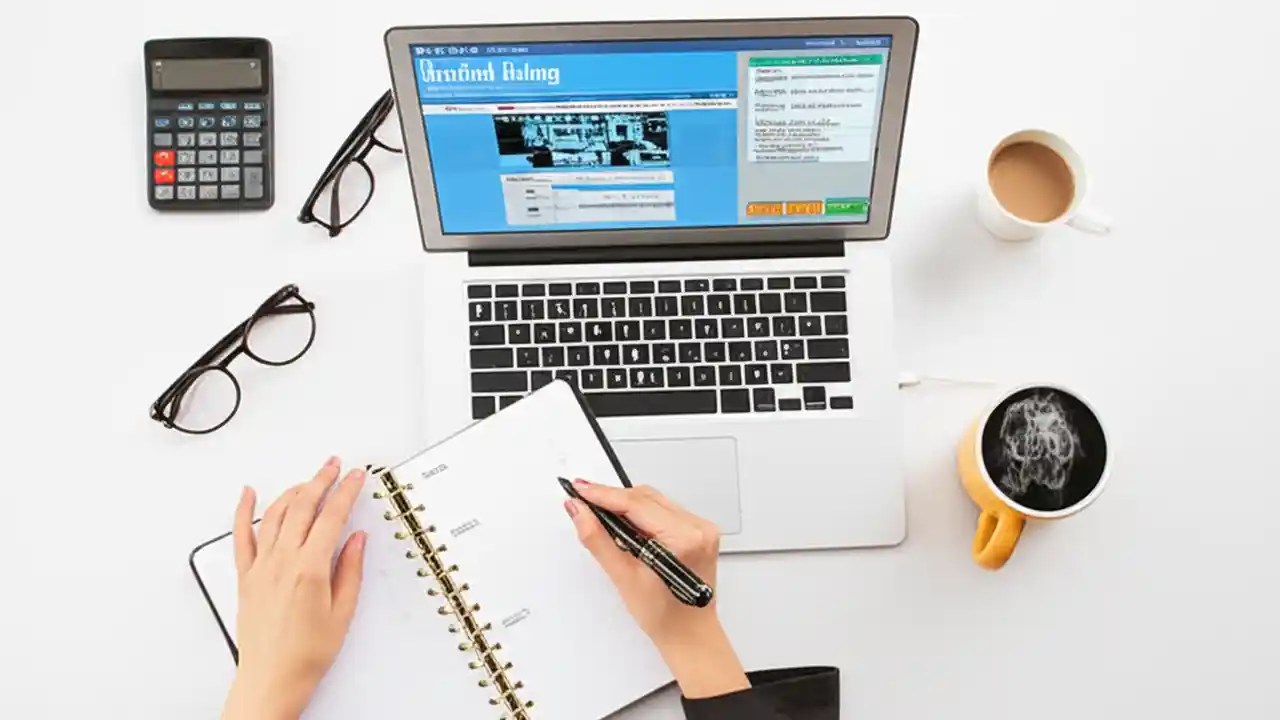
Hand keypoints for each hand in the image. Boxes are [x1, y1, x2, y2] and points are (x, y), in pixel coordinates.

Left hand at [221, 457, 367, 719]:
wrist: (271, 678)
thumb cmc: (306, 653)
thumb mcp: (342, 611)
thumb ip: (350, 570)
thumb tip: (355, 540)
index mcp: (310, 569)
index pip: (332, 517)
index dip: (346, 491)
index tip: (355, 476)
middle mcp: (282, 562)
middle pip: (303, 506)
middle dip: (321, 480)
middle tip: (334, 465)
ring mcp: (260, 566)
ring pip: (276, 514)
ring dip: (293, 490)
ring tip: (308, 479)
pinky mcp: (246, 576)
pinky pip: (241, 536)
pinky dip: (243, 511)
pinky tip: (247, 494)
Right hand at [565, 480, 749, 698]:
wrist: (689, 634)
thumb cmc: (665, 616)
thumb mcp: (623, 577)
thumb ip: (598, 539)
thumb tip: (579, 511)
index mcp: (684, 539)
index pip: (635, 504)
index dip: (603, 494)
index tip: (580, 489)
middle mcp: (698, 528)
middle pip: (646, 497)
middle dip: (612, 498)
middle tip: (583, 501)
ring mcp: (702, 528)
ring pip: (654, 501)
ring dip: (626, 505)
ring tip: (600, 514)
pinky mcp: (699, 530)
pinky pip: (664, 511)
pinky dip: (642, 514)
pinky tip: (626, 525)